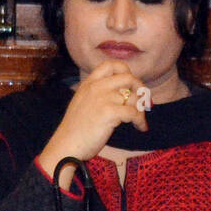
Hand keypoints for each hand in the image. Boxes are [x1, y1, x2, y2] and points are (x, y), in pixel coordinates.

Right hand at [37, 60, 148, 184]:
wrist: (66, 145)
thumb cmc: (74, 131)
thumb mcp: (82, 104)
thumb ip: (97, 94)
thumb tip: (121, 95)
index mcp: (89, 83)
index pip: (111, 64)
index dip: (125, 71)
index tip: (130, 84)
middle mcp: (97, 87)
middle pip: (128, 77)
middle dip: (141, 88)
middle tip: (144, 101)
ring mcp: (103, 98)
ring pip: (133, 98)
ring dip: (141, 110)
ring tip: (140, 121)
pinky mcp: (109, 112)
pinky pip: (133, 112)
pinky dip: (140, 121)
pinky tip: (140, 128)